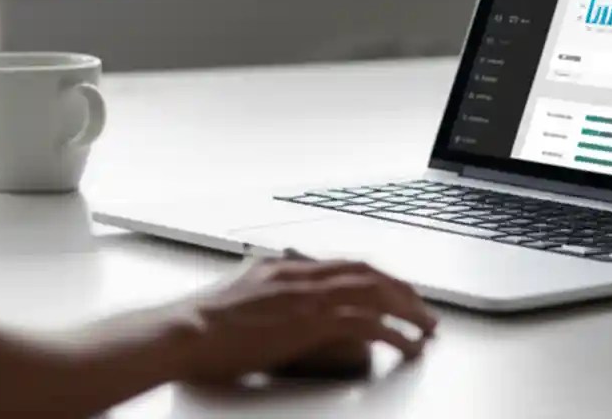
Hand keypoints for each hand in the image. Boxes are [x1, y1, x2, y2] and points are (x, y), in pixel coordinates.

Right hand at [182, 258, 437, 384]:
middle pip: (369, 273)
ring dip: (409, 310)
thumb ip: (262, 287)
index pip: (346, 264)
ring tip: (427, 328)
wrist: (184, 332)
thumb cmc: (201, 323)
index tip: (397, 290)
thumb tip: (272, 291)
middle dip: (402, 290)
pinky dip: (396, 333)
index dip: (378, 277)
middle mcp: (303, 275)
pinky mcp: (311, 321)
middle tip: (424, 310)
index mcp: (287, 268)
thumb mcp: (238, 293)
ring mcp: (309, 297)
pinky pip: (368, 323)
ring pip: (376, 293)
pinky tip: (408, 346)